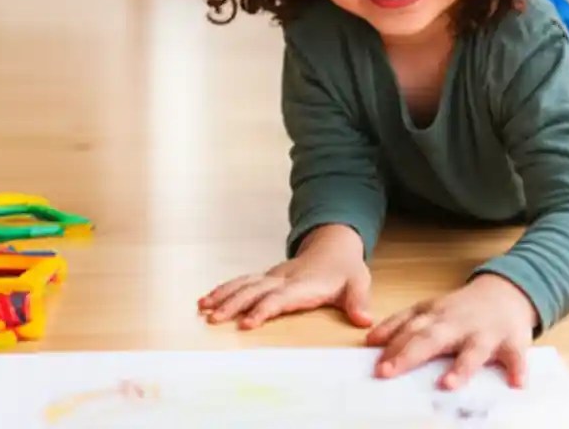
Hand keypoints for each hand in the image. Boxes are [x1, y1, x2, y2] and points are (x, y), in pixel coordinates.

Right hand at [197, 225, 371, 329]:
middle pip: (254, 291)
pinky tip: (206, 300)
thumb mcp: (358, 283)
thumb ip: (358, 302)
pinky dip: (223, 290)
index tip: (247, 322)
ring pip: (243, 284)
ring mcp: (272, 276)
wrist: (334, 246)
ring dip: (223, 296)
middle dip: (233, 304)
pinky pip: (241, 282)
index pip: (279, 297)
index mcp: (303, 283)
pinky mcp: (266, 277)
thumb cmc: (345, 269)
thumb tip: (365, 320)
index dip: (263, 309)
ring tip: (203, 309)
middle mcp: (283, 278)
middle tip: (214, 319)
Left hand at [365, 273, 537, 389]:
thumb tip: (371, 341)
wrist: (507, 291)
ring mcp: (486, 333)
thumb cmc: (462, 308)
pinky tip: (517, 384)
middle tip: (389, 372)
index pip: (411, 329)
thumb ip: (402, 323)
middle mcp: (458, 323)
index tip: (377, 366)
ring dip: (462, 367)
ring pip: (473, 350)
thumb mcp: (430, 309)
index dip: (393, 346)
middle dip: (410, 355)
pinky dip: (518, 370)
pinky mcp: (512, 342)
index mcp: (437, 315)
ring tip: (449, 384)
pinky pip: (516, 357)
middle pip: (432, 338)